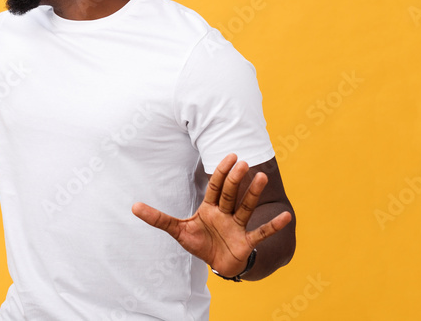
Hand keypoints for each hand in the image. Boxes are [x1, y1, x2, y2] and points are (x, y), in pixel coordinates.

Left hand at [131, 153, 292, 277]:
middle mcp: (226, 213)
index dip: (221, 172)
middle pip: (230, 194)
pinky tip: (287, 216)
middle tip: (242, 163)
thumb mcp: (177, 230)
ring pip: (246, 207)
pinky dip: (273, 226)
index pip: (216, 186)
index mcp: (210, 207)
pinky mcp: (246, 242)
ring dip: (253, 194)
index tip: (230, 156)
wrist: (217, 263)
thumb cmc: (199, 242)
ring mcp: (237, 226)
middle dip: (235, 179)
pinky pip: (261, 233)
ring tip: (262, 178)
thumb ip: (158, 218)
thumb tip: (133, 206)